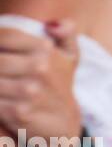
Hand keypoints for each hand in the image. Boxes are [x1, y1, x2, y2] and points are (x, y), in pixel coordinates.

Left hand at [0, 21, 78, 140]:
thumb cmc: (59, 84)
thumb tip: (51, 25)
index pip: (5, 36)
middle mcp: (40, 68)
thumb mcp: (69, 55)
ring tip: (0, 80)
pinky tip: (1, 95)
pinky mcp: (18, 112)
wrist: (64, 122)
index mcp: (46, 50)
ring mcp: (29, 91)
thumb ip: (66, 33)